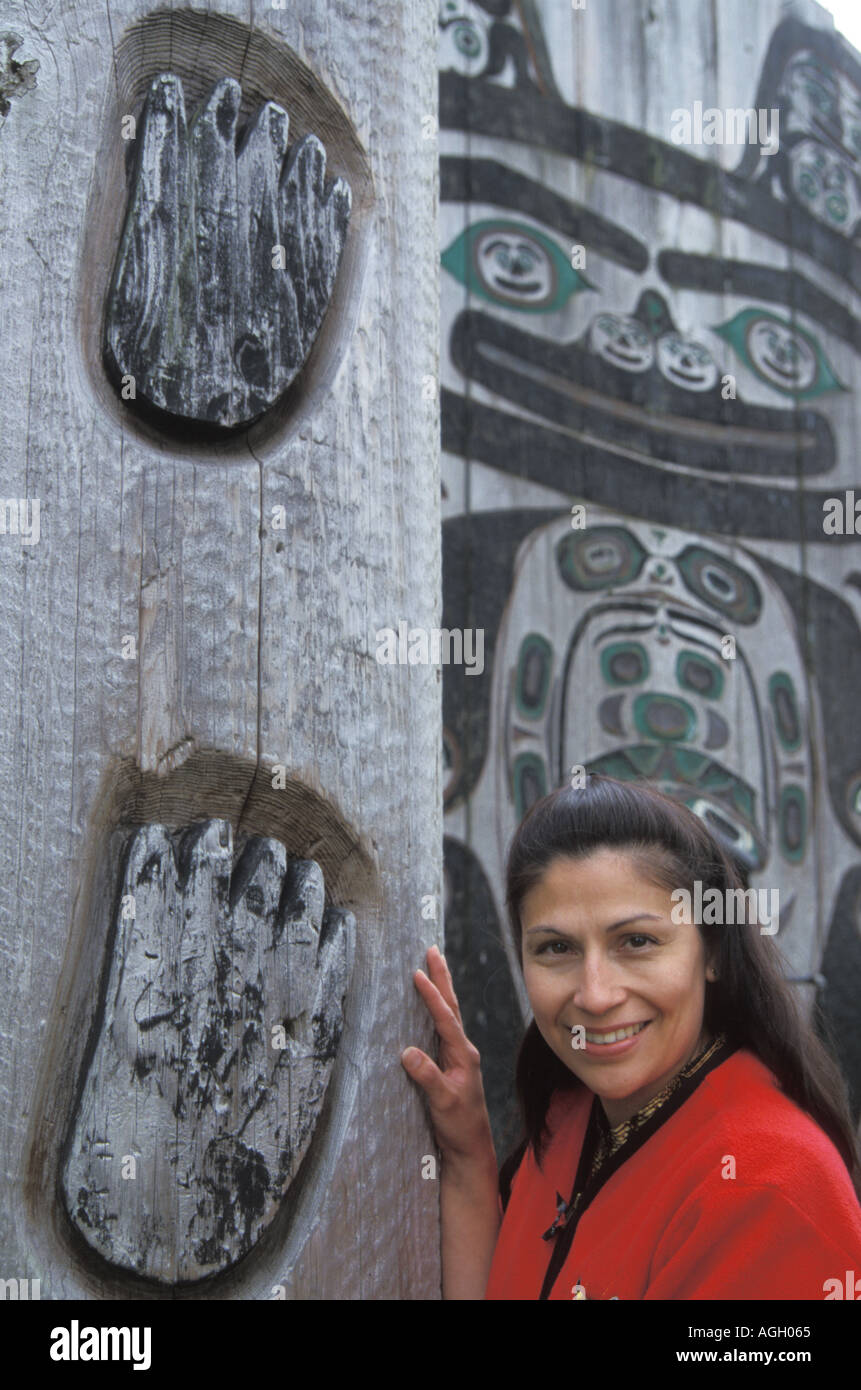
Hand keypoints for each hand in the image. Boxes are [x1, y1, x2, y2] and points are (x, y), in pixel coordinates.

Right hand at [401, 945, 494, 1163]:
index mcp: (464, 1055)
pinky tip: (429, 1007)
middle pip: (451, 1007)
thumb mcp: (443, 1102)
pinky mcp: (451, 1065)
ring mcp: (458, 1057)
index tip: (418, 974)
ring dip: (440, 990)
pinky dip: (436, 1011)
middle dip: (441, 978)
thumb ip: (428, 1077)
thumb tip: (407, 1052)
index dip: (432, 996)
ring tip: (431, 967)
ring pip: (448, 1016)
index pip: (446, 1019)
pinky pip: (442, 1029)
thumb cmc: (460, 1126)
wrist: (470, 1149)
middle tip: (432, 951)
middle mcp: (463, 1051)